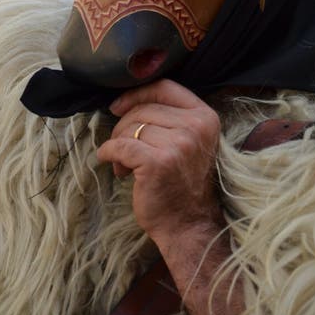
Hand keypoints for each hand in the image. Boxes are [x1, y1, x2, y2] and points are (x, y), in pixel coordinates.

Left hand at [97, 79, 222, 256]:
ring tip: (124, 164)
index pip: (164, 87)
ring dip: (119, 145)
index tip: (119, 105)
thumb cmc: (183, 183)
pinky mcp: (157, 163)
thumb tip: (125, 101)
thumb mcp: (189, 141)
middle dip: (124, 127)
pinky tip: (110, 161)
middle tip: (123, 149)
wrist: (189, 227)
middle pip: (144, 109)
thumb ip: (170, 117)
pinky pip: (120, 146)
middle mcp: (195, 128)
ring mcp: (178, 145)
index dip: (137, 94)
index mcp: (205, 117)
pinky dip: (108, 152)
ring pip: (130, 128)